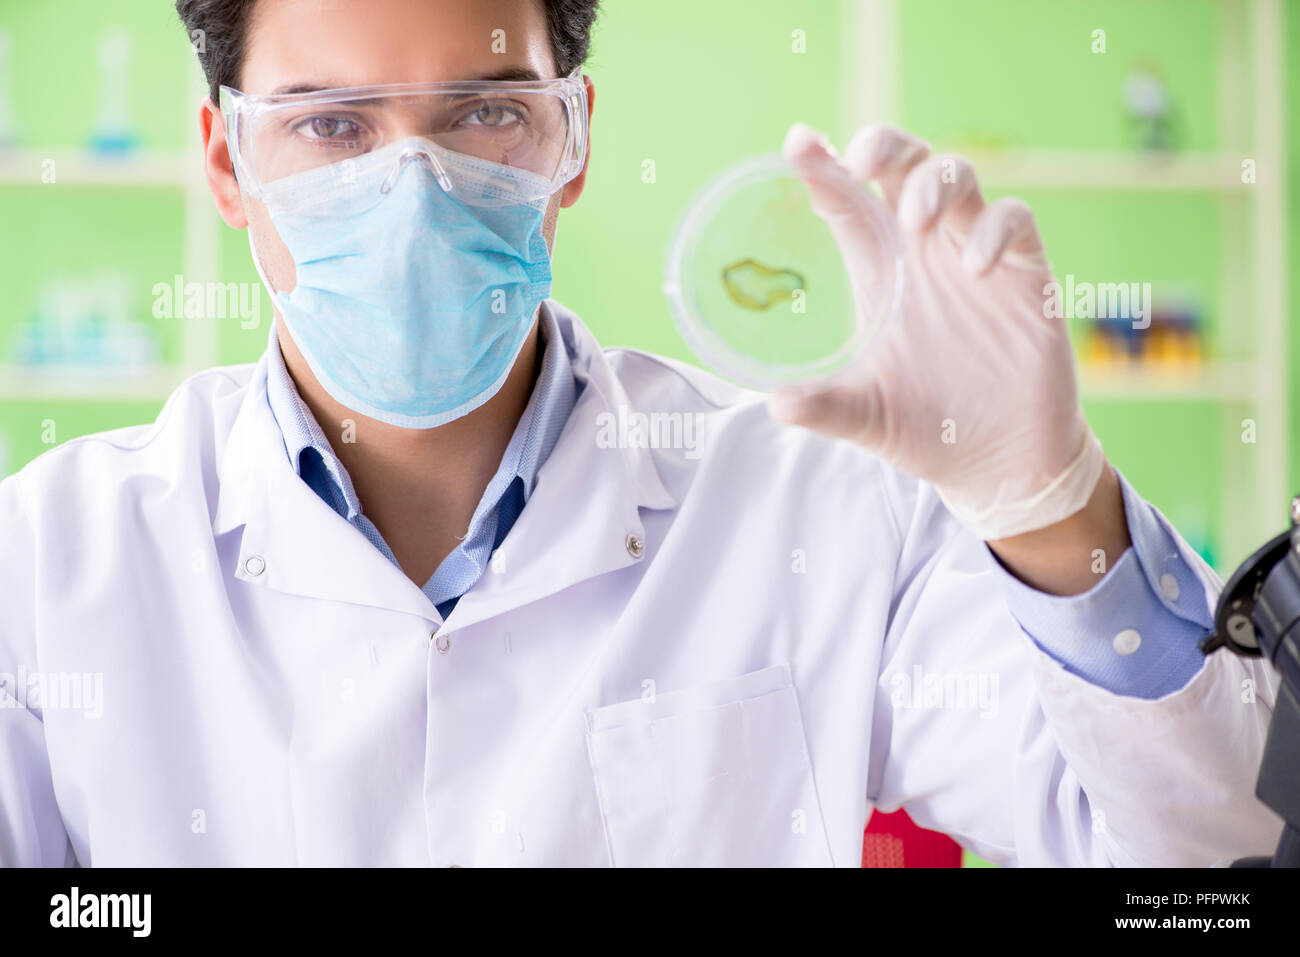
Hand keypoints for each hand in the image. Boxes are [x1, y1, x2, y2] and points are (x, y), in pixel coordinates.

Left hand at [767, 124, 1128, 592]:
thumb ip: (822, 406)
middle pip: (904, 164)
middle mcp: (924, 250)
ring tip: (916, 218)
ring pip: (960, 176)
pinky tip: (974, 266)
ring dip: (936, 181)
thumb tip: (774, 404)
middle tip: (865, 161)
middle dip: (886, 146)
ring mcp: (975, 254)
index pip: (847, 200)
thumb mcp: (863, 415)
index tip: (797, 144)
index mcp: (879, 268)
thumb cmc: (924, 425)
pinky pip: (1016, 221)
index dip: (824, 165)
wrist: (996, 462)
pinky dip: (995, 230)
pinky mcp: (1025, 274)